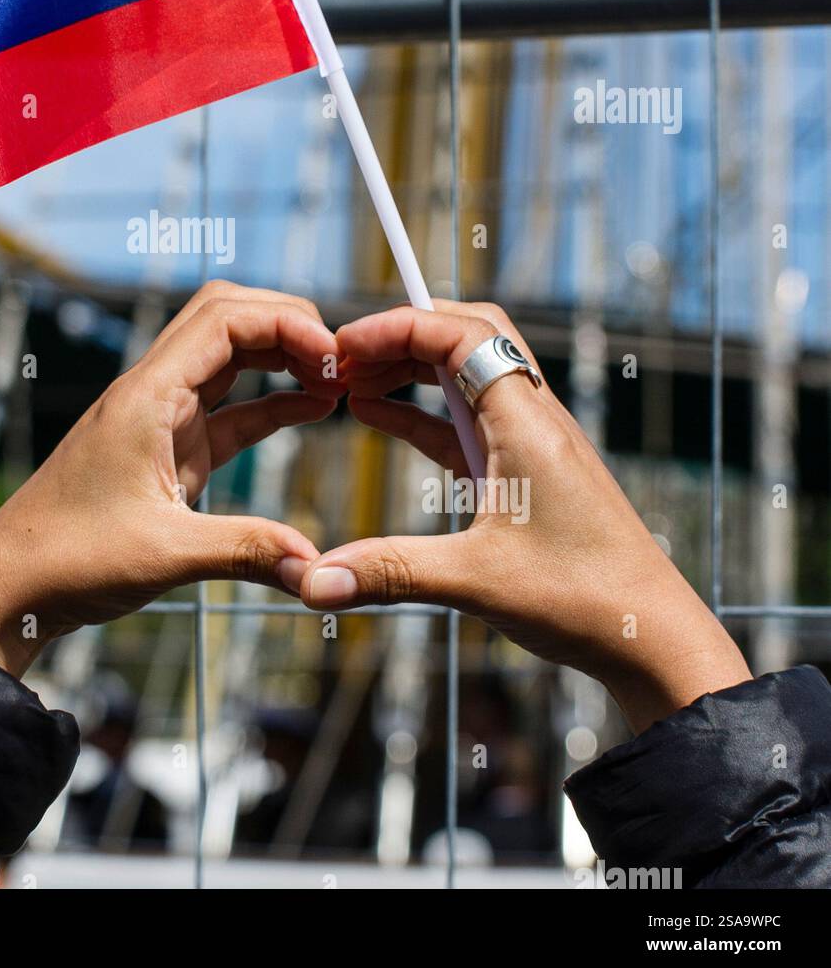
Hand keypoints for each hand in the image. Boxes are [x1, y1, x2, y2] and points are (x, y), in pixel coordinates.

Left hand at [0, 282, 341, 678]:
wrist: (10, 586)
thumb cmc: (68, 561)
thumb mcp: (165, 555)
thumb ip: (246, 552)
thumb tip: (319, 568)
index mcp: (146, 395)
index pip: (224, 318)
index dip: (287, 323)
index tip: (335, 358)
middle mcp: (153, 392)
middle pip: (228, 318)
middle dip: (289, 325)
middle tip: (344, 362)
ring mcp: (160, 417)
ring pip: (229, 357)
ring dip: (283, 357)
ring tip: (339, 380)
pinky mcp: (168, 449)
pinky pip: (229, 407)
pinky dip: (272, 400)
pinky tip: (314, 408)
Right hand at [301, 300, 750, 733]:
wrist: (656, 640)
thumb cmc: (585, 602)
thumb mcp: (476, 581)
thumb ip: (391, 571)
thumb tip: (310, 582)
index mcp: (527, 423)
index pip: (459, 333)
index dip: (396, 327)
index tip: (344, 347)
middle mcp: (534, 419)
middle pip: (468, 335)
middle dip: (403, 333)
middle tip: (344, 356)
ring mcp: (533, 444)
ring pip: (467, 374)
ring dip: (411, 368)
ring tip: (351, 381)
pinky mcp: (529, 473)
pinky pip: (466, 421)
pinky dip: (422, 410)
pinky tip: (378, 417)